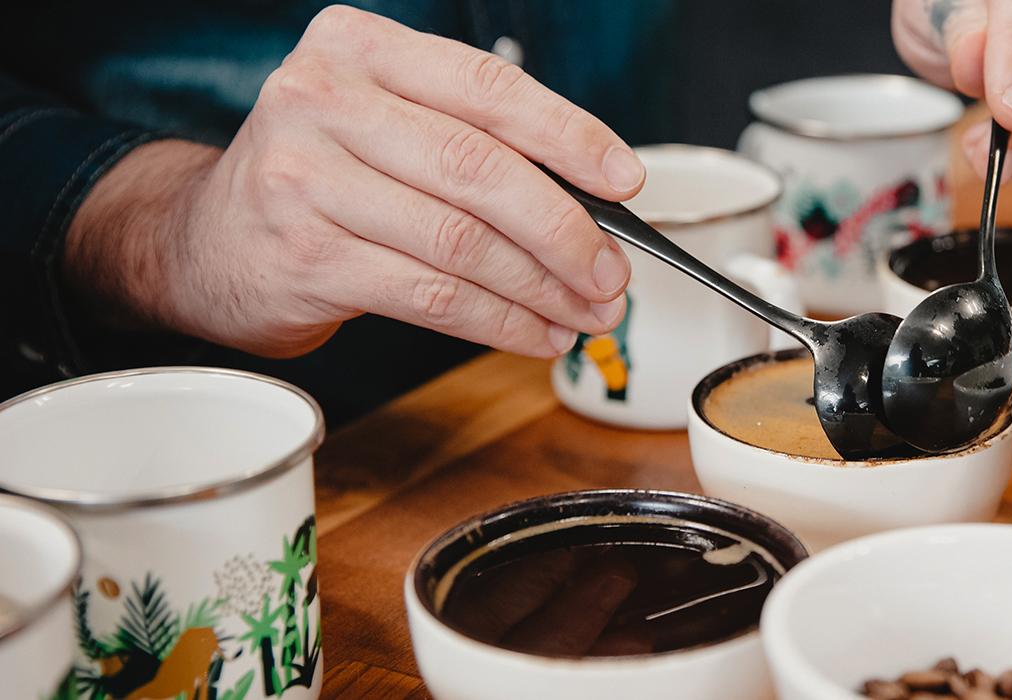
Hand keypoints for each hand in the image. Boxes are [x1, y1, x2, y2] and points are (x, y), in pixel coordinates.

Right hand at [67, 5, 637, 358]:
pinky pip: (433, 296)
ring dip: (542, 288)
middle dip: (566, 230)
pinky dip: (500, 321)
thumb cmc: (324, 176)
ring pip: (462, 242)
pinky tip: (536, 332)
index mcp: (359, 48)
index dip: (570, 135)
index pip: (487, 87)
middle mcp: (324, 100)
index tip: (625, 179)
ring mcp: (306, 179)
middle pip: (480, 170)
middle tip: (612, 272)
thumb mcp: (385, 124)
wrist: (206, 240)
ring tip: (587, 312)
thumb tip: (596, 202)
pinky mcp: (306, 257)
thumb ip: (471, 140)